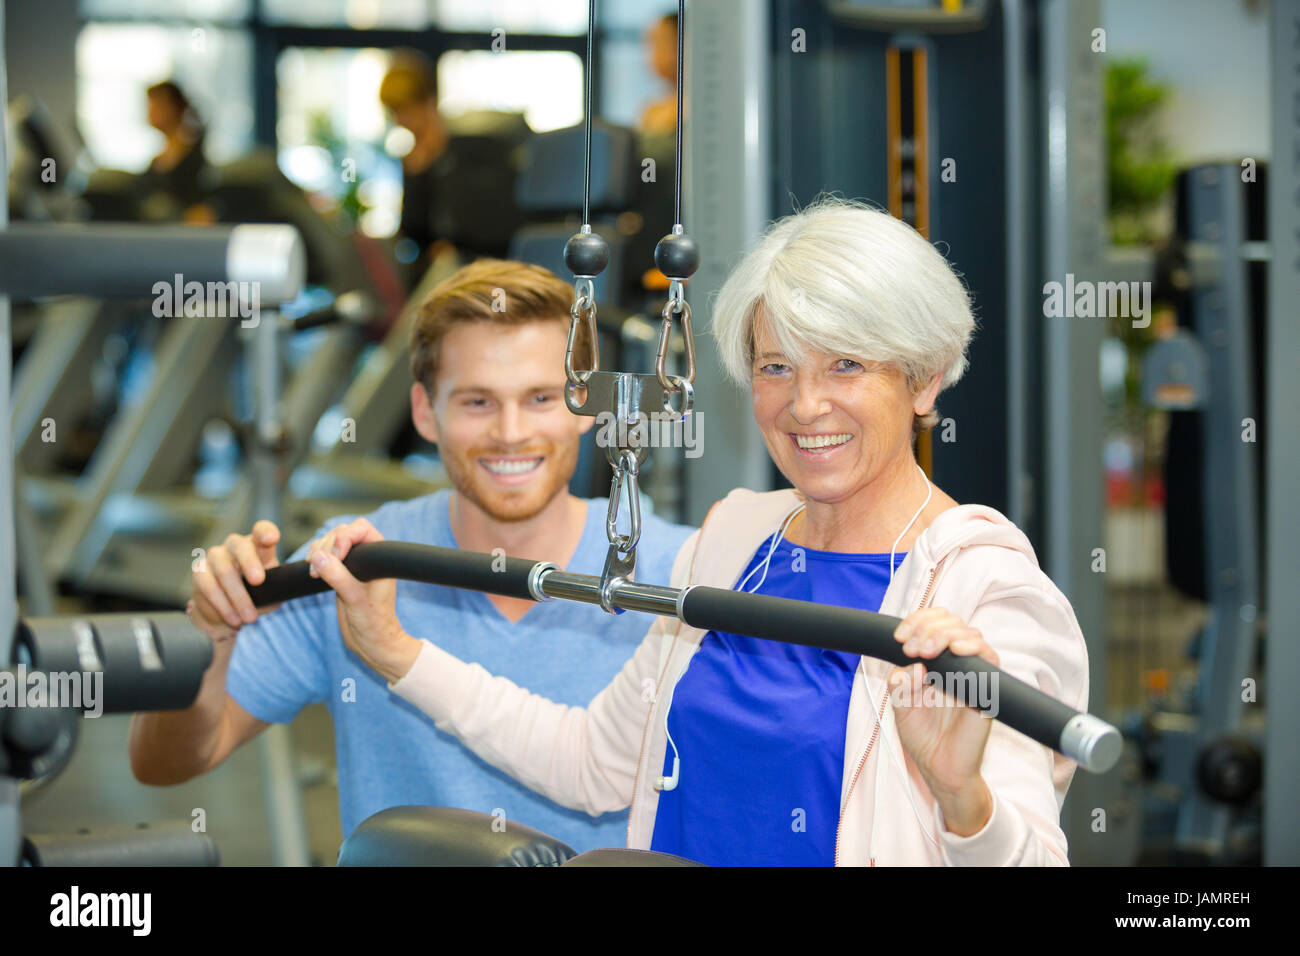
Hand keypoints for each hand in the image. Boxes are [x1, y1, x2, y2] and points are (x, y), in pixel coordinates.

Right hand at [189, 520, 281, 643]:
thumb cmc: (259, 594)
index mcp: (258, 545)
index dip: (266, 532)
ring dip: (238, 597)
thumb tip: (277, 590)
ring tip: (249, 618)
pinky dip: (222, 606)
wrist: (233, 609)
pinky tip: (233, 619)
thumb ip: (276, 587)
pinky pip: (208, 587)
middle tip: (259, 582)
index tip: (272, 538)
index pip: (262, 531)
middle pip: (241, 546)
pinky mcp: (199, 571)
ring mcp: (215, 556)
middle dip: (250, 563)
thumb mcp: (273, 590)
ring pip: (224, 570)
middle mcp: (235, 545)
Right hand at [307, 518, 419, 682]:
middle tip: (320, 568)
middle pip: (342, 532)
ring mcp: (352, 564)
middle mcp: (367, 556)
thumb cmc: (373, 621)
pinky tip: (313, 572)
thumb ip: (338, 576)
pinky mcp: (340, 573)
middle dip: (327, 545)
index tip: (336, 554)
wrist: (370, 640)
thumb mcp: (354, 598)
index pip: (362, 529)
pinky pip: (324, 556)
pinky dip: (315, 559)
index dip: (345, 536)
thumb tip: (318, 557)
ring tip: (315, 572)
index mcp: (379, 556)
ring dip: (318, 552)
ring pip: (330, 543)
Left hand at [889, 607, 999, 835]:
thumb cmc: (922, 735)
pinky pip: (989, 658)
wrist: (939, 767)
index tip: (899, 638)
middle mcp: (954, 663)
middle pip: (951, 621)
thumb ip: (900, 683)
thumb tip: (916, 664)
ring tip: (926, 651)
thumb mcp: (899, 704)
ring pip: (970, 634)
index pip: (932, 622)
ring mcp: (972, 674)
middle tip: (912, 648)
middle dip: (927, 626)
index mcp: (933, 660)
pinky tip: (955, 651)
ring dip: (945, 634)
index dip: (916, 621)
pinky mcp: (988, 688)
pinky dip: (973, 648)